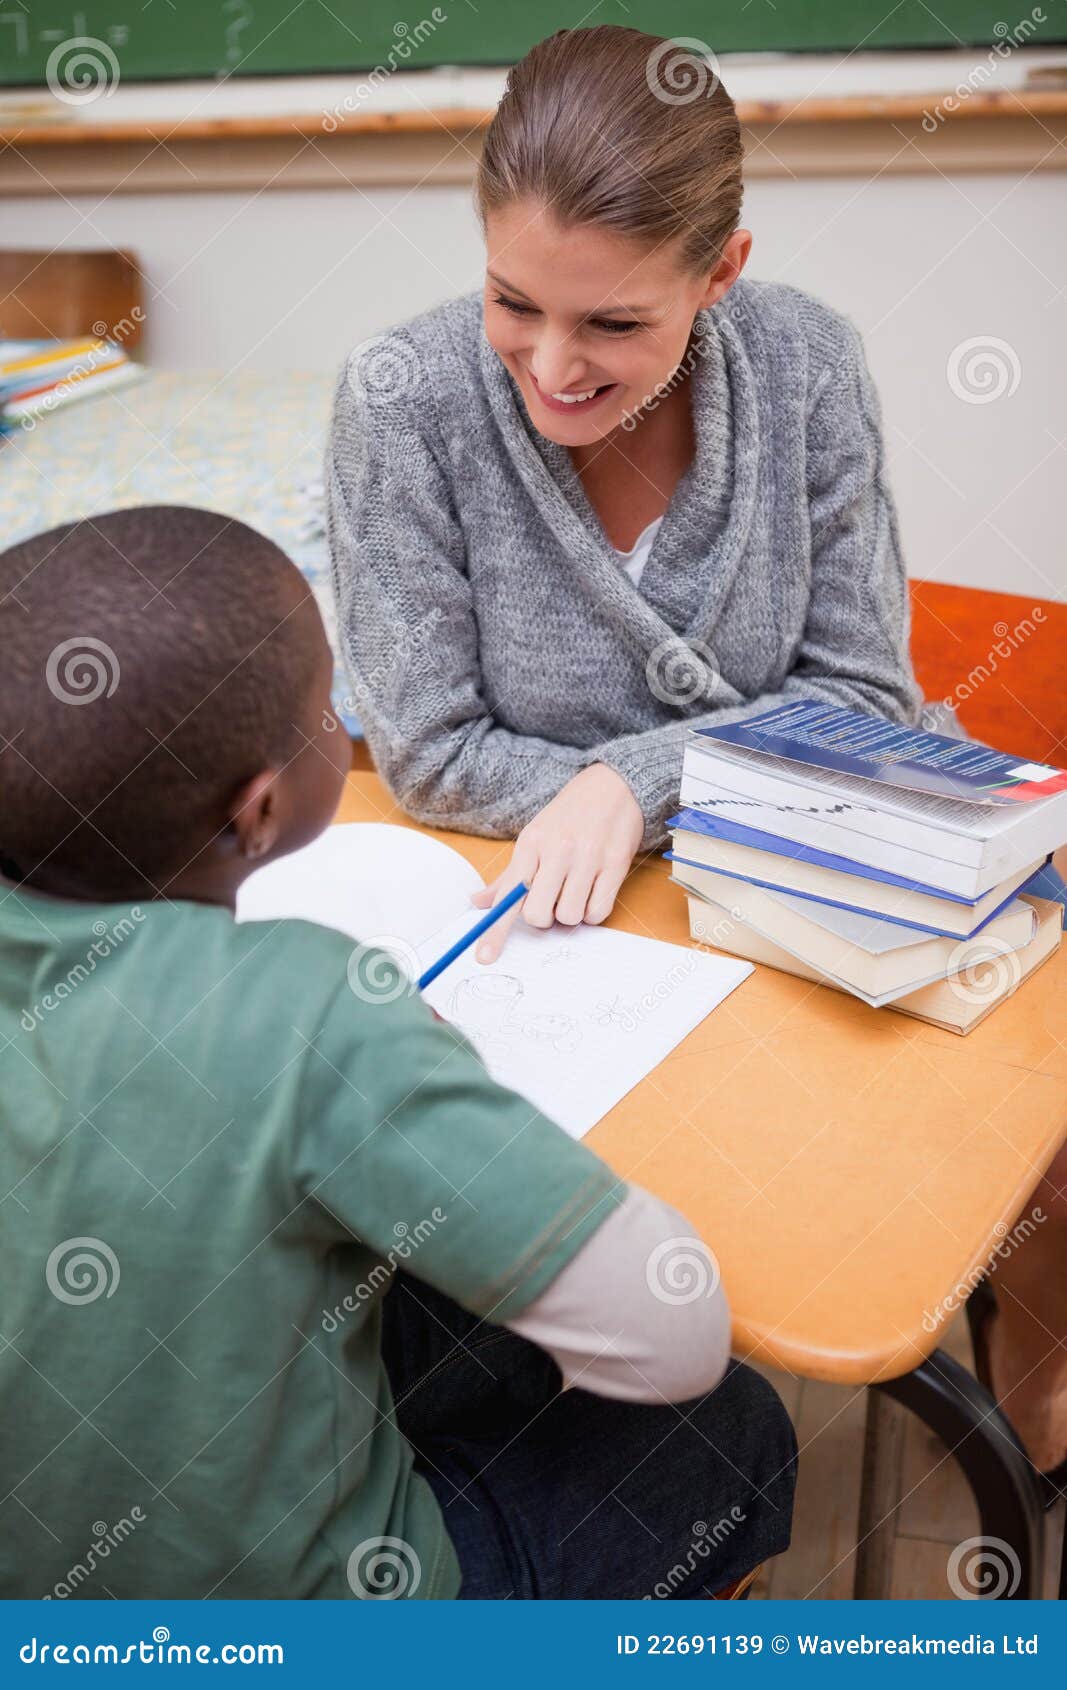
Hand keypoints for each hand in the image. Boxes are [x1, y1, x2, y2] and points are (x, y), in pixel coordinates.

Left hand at [470, 764, 644, 962]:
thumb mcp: (534, 836)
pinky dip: (593, 911)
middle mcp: (557, 851)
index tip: (484, 957)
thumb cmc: (570, 815)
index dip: (495, 930)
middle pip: (538, 915)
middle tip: (553, 898)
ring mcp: (587, 858)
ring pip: (569, 917)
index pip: (507, 895)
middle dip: (544, 917)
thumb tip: (478, 902)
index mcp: (531, 844)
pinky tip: (594, 890)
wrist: (614, 786)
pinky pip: (598, 912)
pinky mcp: (615, 865)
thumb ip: (509, 875)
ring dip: (571, 913)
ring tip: (576, 888)